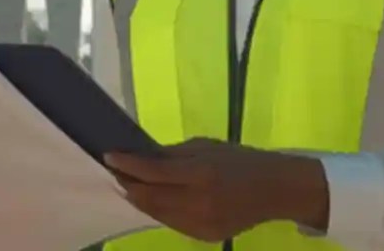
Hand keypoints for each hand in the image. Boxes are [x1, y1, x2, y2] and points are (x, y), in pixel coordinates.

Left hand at [105, 138, 328, 242]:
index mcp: (201, 173)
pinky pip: (171, 223)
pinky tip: (154, 199)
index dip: (128, 165)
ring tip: (130, 185)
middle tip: (116, 171)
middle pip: (149, 198)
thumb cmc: (240, 161)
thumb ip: (173, 154)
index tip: (109, 156)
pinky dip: (158, 211)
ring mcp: (200, 224)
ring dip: (140, 199)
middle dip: (128, 184)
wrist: (274, 191)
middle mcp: (199, 202)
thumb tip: (142, 158)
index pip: (153, 172)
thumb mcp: (207, 146)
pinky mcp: (203, 238)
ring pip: (156, 214)